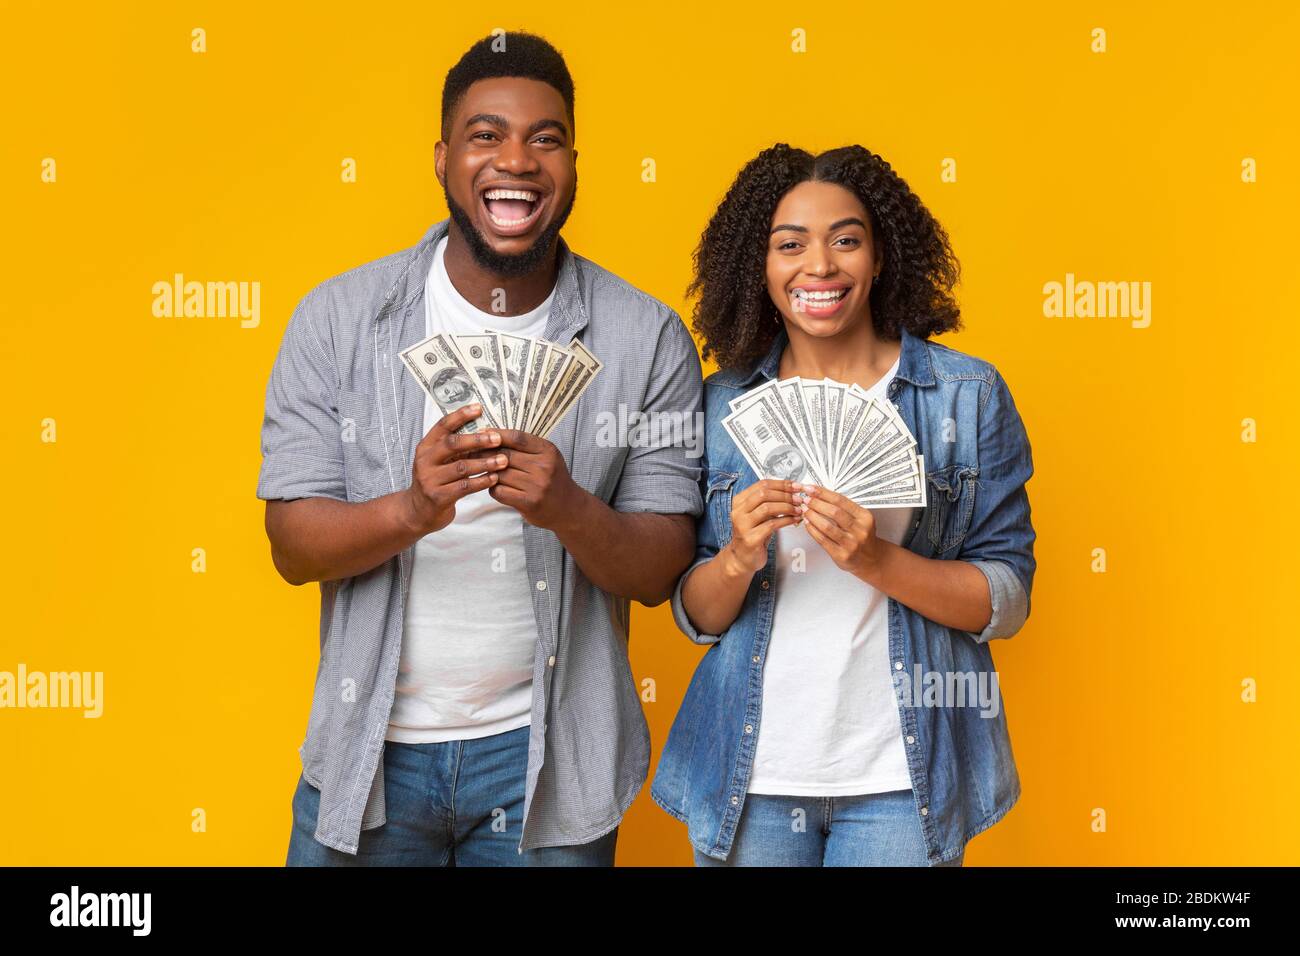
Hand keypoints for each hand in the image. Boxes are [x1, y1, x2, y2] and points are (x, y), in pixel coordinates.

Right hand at [404, 403, 509, 534]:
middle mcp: (425, 461)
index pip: (442, 426)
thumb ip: (455, 448)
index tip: (479, 408)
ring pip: (461, 467)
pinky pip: (464, 487)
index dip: (461, 415)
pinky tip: (494, 478)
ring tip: (503, 461)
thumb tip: (484, 430)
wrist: (418, 512)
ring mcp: (430, 479)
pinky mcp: (438, 497)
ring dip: (485, 463)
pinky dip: (481, 481)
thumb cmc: (435, 481)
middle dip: (477, 440)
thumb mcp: (438, 461)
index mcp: (426, 447)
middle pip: (452, 444)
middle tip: (497, 438)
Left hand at [487, 428, 584, 529]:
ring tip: (484, 471)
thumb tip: (491, 435)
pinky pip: (500, 491)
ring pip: (500, 474)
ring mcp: (537, 486)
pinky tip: (496, 486)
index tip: (483, 433)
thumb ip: (525, 447)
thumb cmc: (553, 479)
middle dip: (486, 453)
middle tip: (472, 453)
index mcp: (548, 451)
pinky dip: (493, 488)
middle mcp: (544, 467)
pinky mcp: (529, 502)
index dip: (497, 434)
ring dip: (489, 472)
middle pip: (505, 456)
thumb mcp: (547, 457)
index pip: (517, 437)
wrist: (569, 508)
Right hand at [720, 479, 801, 575]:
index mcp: (739, 501)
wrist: (742, 557)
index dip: (782, 484)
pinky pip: (771, 525)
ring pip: (767, 508)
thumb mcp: (758, 515)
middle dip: (785, 495)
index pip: (762, 485)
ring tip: (798, 509)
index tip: (796, 486)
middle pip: (764, 494)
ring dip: (787, 507)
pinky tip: (794, 520)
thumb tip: (791, 490)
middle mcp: (738, 511)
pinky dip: (786, 521)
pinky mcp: (751, 539)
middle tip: (799, 498)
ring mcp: (743, 525)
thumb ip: (769, 502)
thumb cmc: (752, 534)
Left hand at [800, 485, 886, 579]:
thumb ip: (845, 509)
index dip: (823, 493)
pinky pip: (822, 540)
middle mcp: (860, 530)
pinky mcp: (841, 555)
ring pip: (827, 526)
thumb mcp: (861, 520)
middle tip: (806, 499)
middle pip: (834, 512)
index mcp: (865, 517)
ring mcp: (851, 544)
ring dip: (812, 516)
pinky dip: (812, 530)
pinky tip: (807, 524)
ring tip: (805, 510)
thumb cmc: (862, 537)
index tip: (811, 488)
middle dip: (816, 503)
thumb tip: (820, 496)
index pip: (841, 500)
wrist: (871, 559)